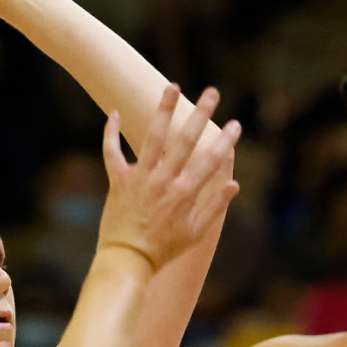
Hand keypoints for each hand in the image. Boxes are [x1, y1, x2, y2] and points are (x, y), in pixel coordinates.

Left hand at [98, 85, 240, 271]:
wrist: (128, 260)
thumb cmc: (165, 249)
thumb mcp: (196, 232)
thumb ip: (215, 206)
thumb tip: (234, 184)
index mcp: (184, 193)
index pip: (210, 161)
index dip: (225, 142)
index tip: (236, 125)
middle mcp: (163, 180)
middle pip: (185, 141)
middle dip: (200, 115)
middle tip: (213, 92)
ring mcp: (140, 178)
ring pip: (153, 137)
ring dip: (163, 110)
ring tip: (173, 87)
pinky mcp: (119, 180)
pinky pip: (112, 152)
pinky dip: (110, 133)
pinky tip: (111, 112)